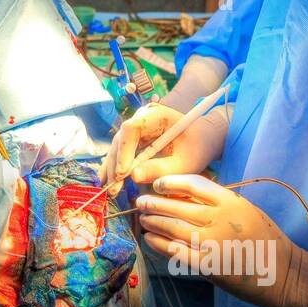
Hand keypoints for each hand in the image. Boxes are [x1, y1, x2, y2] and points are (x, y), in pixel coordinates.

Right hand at [99, 101, 227, 189]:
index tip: (124, 173)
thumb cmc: (196, 147)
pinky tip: (106, 182)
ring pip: (117, 147)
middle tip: (114, 188)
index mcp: (157, 115)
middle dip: (116, 165)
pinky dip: (115, 168)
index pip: (132, 128)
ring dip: (113, 169)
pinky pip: (120, 153)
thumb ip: (161, 169)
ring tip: (110, 190)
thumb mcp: (185, 163)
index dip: (124, 150)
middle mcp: (141, 118)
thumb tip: (134, 177)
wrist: (201, 140)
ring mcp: (135, 128)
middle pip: (121, 139)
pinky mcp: (133, 139)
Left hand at [137, 174, 307, 306]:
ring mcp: (212, 242)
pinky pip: (174, 251)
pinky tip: (150, 239)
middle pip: (176, 205)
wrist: (285, 274)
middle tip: (141, 202)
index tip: (158, 185)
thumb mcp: (246, 209)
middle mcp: (219, 219)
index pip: (192, 183)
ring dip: (152, 222)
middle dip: (153, 203)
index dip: (170, 182)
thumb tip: (184, 194)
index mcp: (231, 201)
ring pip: (171, 227)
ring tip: (143, 219)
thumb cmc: (266, 240)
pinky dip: (158, 244)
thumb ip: (219, 201)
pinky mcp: (207, 265)